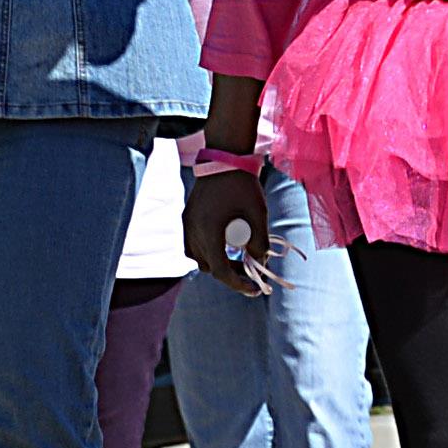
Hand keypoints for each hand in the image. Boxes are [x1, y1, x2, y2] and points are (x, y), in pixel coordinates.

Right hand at [185, 166, 274, 291]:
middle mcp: (193, 231)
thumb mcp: (258, 214)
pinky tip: (225, 244)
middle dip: (231, 274)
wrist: (223, 157)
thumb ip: (260, 242)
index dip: (238, 284)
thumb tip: (261, 263)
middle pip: (209, 267)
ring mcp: (187, 225)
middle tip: (251, 272)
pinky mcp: (186, 219)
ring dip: (218, 262)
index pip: (220, 271)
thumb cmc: (243, 184)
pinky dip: (208, 251)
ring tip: (239, 258)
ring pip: (199, 258)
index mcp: (209, 231)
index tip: (255, 289)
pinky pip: (193, 245)